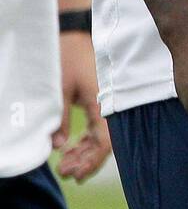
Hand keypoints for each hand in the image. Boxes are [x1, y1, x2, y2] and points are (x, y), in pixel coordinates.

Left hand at [54, 31, 111, 181]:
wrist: (75, 35)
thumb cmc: (69, 59)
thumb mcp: (59, 90)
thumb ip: (59, 119)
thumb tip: (58, 146)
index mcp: (103, 103)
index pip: (105, 142)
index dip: (92, 162)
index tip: (75, 174)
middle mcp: (108, 106)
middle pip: (104, 144)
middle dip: (85, 161)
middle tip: (63, 171)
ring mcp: (104, 104)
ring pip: (99, 138)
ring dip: (84, 153)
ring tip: (64, 164)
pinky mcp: (98, 102)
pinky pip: (96, 129)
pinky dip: (84, 142)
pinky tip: (70, 149)